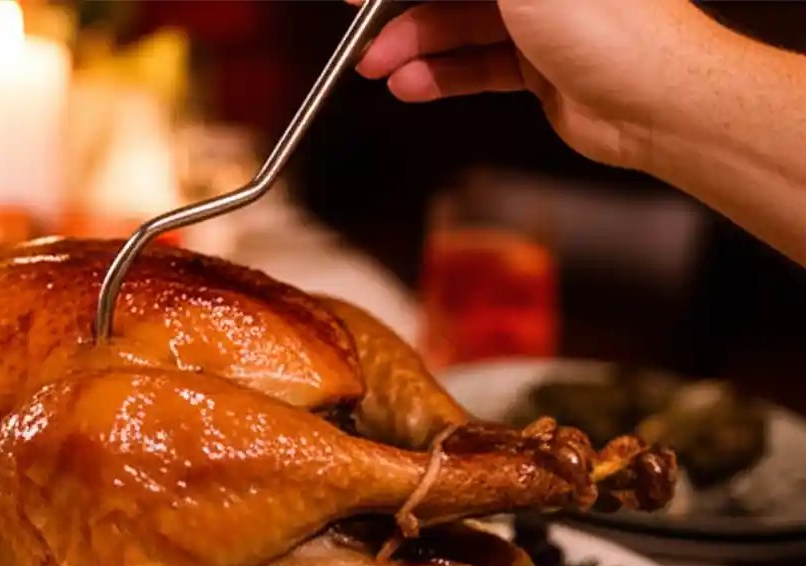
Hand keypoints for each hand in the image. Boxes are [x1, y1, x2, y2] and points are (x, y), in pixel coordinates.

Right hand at [351, 0, 707, 169]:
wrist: (660, 102)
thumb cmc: (612, 25)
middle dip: (401, 6)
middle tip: (359, 22)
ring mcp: (542, 18)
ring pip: (459, 26)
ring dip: (413, 47)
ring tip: (377, 67)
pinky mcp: (540, 65)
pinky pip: (476, 66)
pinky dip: (440, 77)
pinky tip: (410, 86)